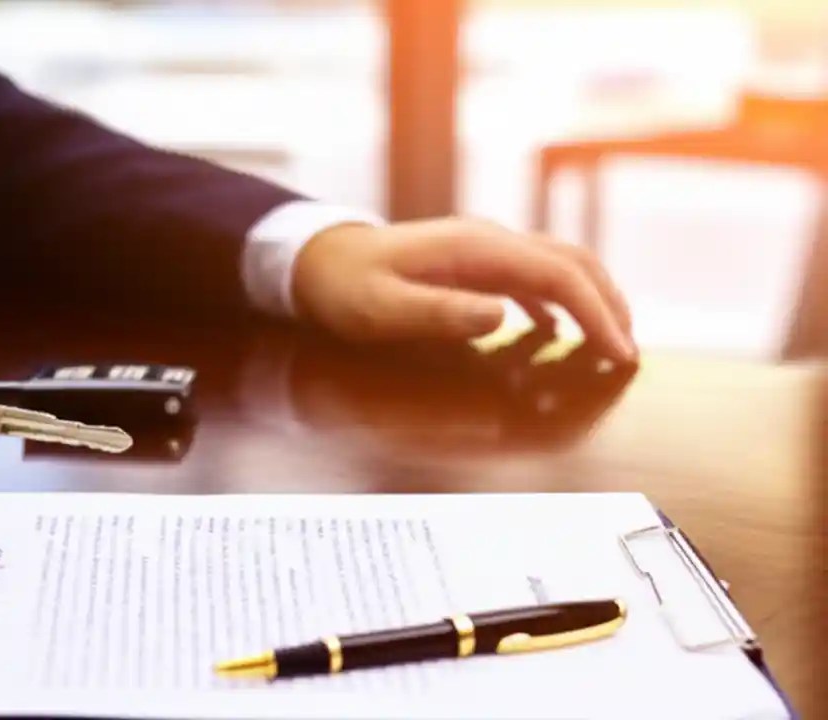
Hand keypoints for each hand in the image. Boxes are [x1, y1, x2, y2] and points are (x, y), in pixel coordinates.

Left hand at [290, 218, 636, 360]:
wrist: (315, 258)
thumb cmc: (344, 288)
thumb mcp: (382, 310)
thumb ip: (439, 314)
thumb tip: (504, 316)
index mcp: (475, 249)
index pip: (557, 275)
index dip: (596, 313)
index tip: (620, 355)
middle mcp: (487, 240)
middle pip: (571, 262)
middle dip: (609, 304)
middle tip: (629, 354)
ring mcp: (481, 248)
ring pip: (557, 264)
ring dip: (590, 298)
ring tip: (610, 341)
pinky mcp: (471, 261)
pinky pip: (530, 275)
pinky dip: (557, 300)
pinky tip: (555, 330)